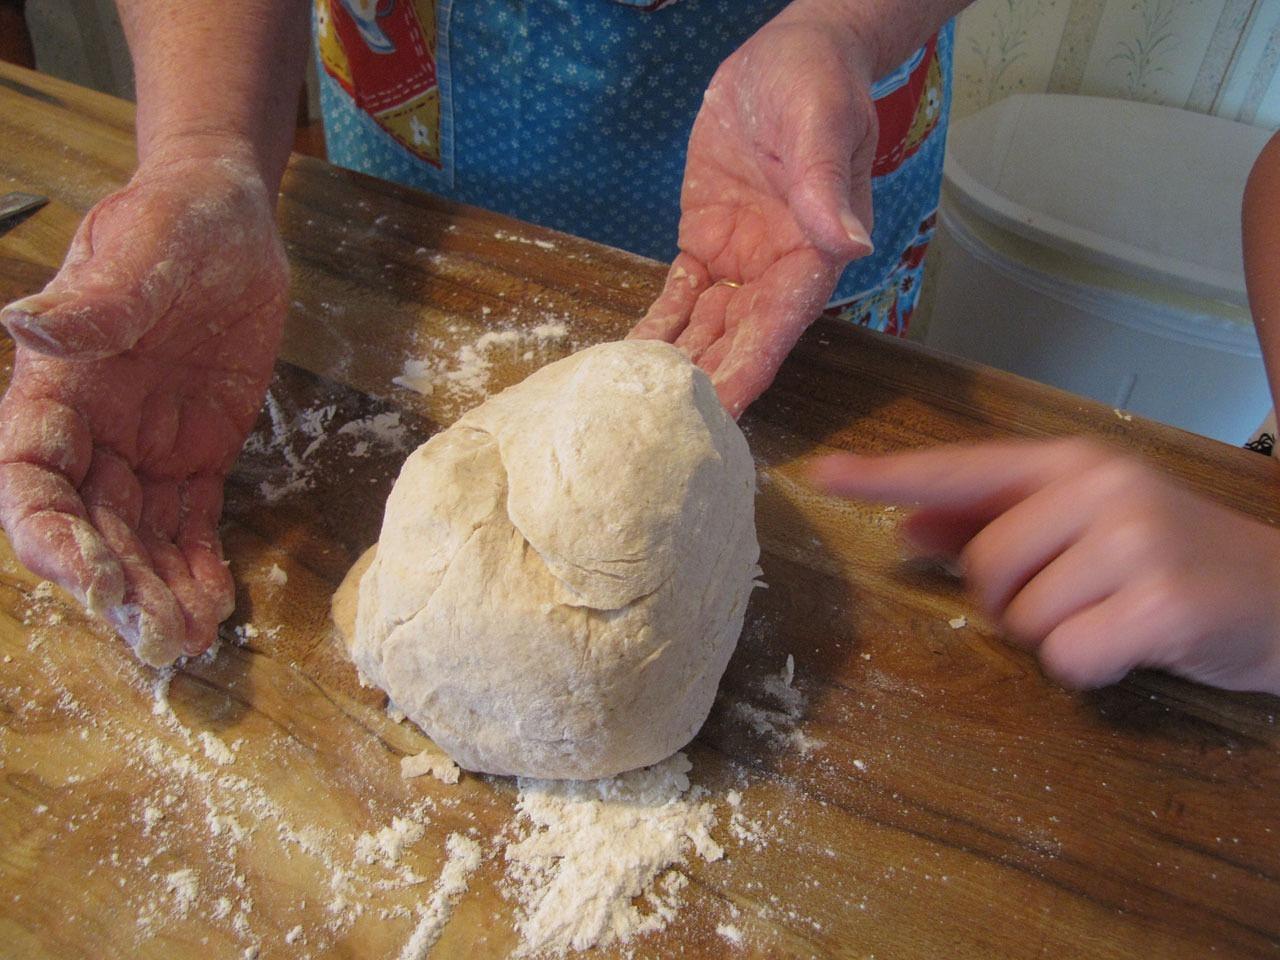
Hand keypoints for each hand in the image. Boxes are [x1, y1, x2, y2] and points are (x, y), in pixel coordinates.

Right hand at [0, 141, 287, 665]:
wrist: (230, 225)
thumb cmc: (173, 224)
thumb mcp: (137, 250)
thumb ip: (94, 301)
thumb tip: (26, 322)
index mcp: (56, 388)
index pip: (32, 478)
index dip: (51, 536)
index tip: (93, 580)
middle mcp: (92, 430)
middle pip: (88, 526)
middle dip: (117, 586)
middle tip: (160, 639)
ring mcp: (144, 448)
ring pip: (139, 537)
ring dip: (159, 591)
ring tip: (190, 641)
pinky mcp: (198, 454)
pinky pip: (192, 520)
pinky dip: (199, 565)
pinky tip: (216, 606)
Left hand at [629, 10, 877, 416]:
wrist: (789, 54)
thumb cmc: (817, 82)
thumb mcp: (821, 123)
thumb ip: (825, 186)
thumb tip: (848, 244)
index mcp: (814, 254)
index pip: (779, 326)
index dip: (749, 370)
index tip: (721, 412)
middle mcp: (778, 270)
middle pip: (738, 341)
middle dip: (703, 384)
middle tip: (661, 430)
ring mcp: (740, 261)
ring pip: (704, 327)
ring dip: (674, 365)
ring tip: (634, 406)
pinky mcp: (706, 244)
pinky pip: (679, 295)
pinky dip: (656, 324)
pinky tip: (627, 356)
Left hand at [810, 439, 1279, 693]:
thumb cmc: (1172, 561)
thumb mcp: (1088, 527)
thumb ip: (995, 523)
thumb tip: (908, 527)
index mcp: (1072, 463)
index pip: (959, 468)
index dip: (887, 476)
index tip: (823, 475)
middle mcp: (1100, 487)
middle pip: (983, 566)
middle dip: (1013, 601)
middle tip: (1078, 597)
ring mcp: (1135, 540)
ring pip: (1021, 618)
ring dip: (1055, 637)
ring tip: (1113, 616)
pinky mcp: (1163, 602)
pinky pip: (1067, 656)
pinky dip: (1089, 666)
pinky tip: (1132, 646)